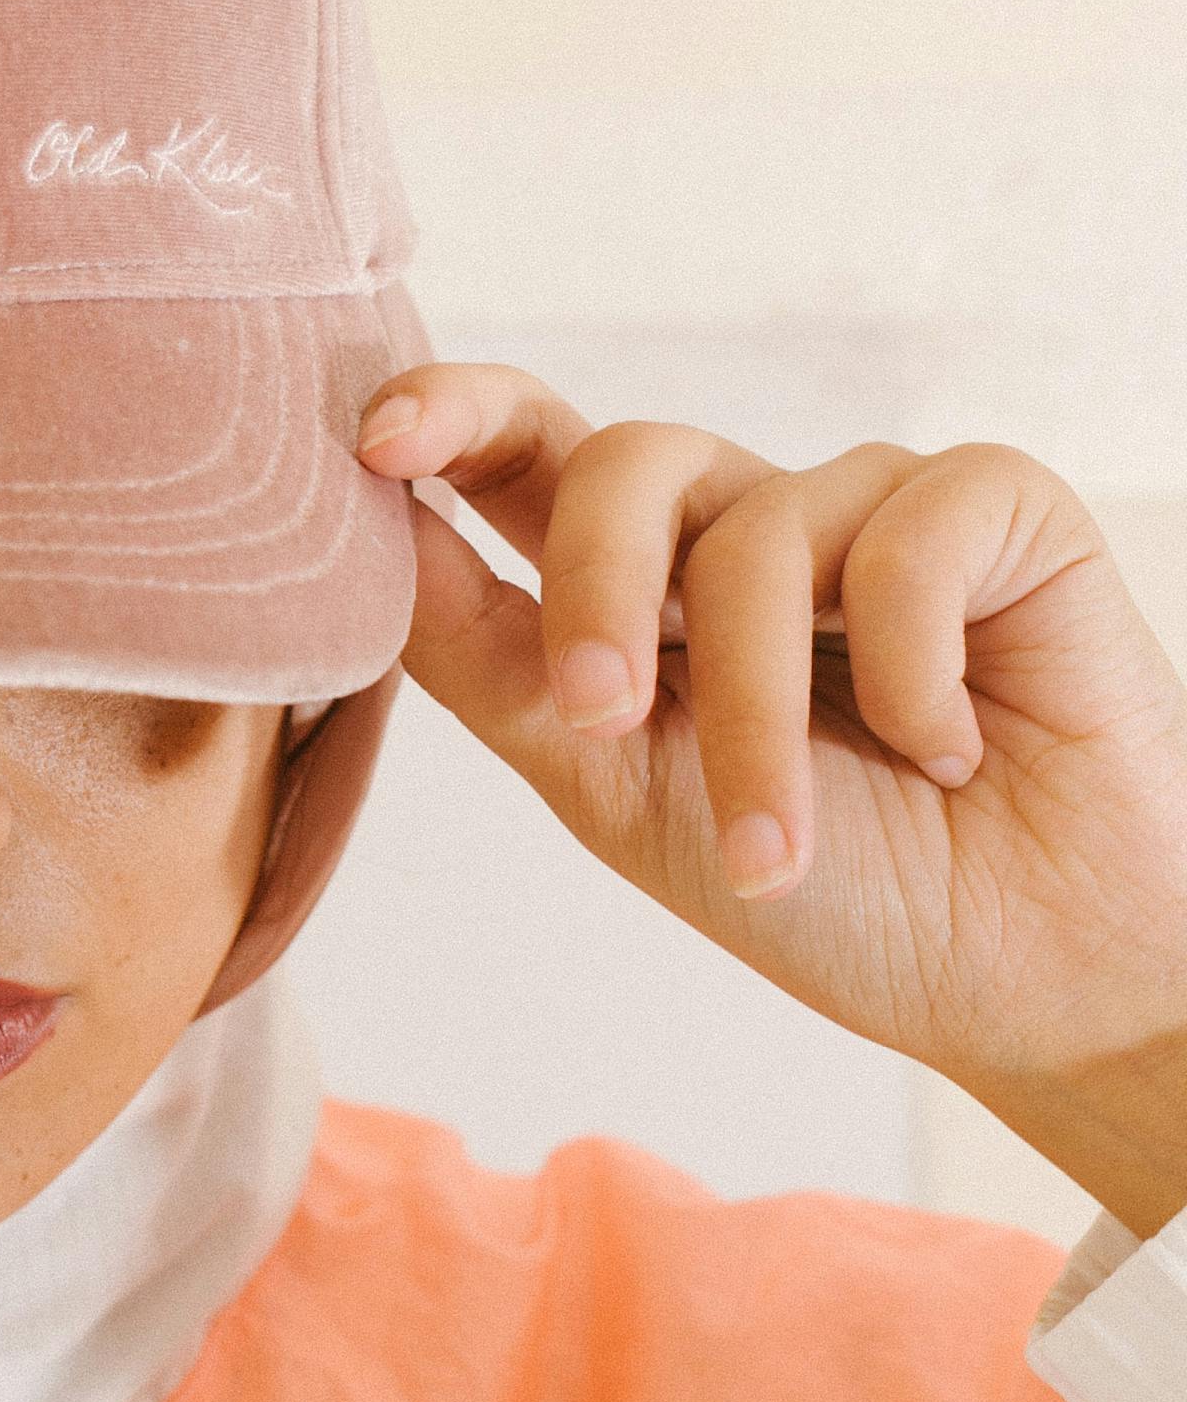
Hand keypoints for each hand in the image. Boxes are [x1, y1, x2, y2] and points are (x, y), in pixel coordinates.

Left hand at [357, 368, 1186, 1238]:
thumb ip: (491, 663)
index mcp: (644, 585)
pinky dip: (912, 675)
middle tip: (597, 717)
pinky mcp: (1002, 511)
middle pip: (623, 461)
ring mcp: (874, 508)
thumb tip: (373, 539)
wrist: (1029, 986)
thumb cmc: (836, 894)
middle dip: (593, 590)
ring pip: (757, 535)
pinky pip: (908, 539)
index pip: (527, 455)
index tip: (373, 443)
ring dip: (757, 722)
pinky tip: (956, 751)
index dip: (449, 415)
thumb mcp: (619, 791)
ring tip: (789, 851)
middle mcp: (749, 526)